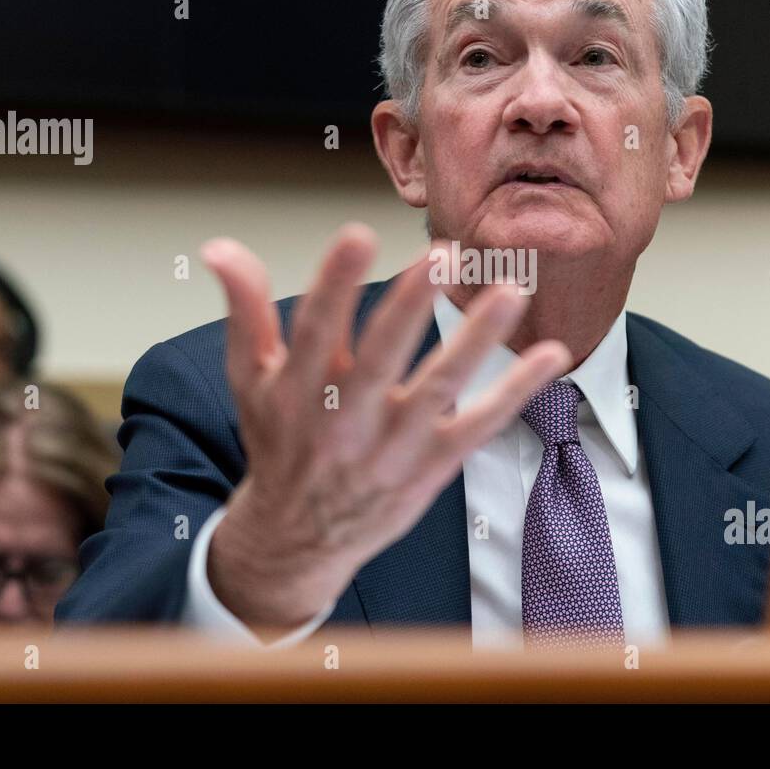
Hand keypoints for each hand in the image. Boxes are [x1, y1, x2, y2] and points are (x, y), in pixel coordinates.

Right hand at [201, 224, 570, 630]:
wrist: (300, 535)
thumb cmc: (280, 443)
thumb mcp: (251, 379)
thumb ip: (246, 310)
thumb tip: (219, 247)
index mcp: (297, 391)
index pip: (315, 330)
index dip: (333, 283)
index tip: (355, 233)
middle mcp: (345, 419)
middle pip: (379, 357)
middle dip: (409, 305)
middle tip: (441, 254)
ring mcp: (394, 444)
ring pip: (438, 387)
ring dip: (475, 340)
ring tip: (510, 293)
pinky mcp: (433, 464)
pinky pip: (480, 424)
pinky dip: (517, 392)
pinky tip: (549, 355)